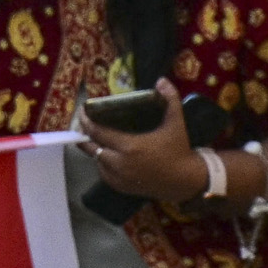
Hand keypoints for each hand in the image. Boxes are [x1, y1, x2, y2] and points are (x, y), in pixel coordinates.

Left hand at [77, 78, 210, 203]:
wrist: (186, 180)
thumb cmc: (179, 150)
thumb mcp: (176, 123)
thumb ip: (170, 99)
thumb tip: (161, 80)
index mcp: (130, 146)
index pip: (99, 133)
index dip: (87, 122)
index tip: (82, 112)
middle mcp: (121, 163)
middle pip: (92, 148)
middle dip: (84, 136)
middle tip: (83, 124)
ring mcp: (120, 178)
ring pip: (97, 161)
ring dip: (94, 150)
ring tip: (94, 138)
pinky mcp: (123, 188)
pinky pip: (104, 174)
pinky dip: (102, 164)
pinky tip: (105, 155)